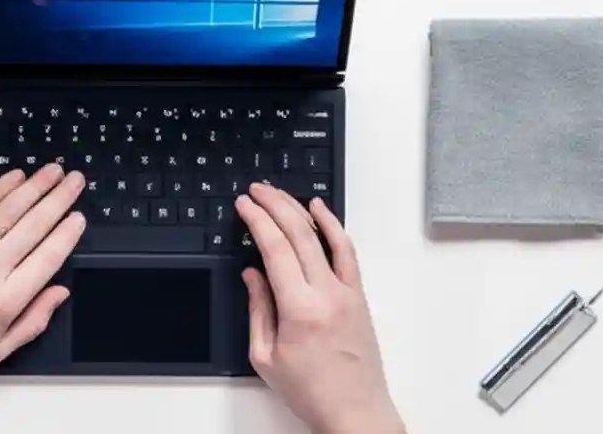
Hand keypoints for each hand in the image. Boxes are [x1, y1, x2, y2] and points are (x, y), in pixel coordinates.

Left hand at [0, 165, 85, 432]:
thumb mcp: (0, 349)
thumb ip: (36, 319)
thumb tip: (60, 292)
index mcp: (5, 302)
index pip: (47, 257)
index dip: (67, 234)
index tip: (79, 217)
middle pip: (32, 226)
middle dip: (58, 199)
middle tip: (74, 181)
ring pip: (6, 212)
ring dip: (33, 187)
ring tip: (52, 171)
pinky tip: (13, 179)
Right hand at [236, 184, 404, 433]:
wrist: (355, 412)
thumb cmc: (311, 392)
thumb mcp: (265, 356)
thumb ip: (258, 309)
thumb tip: (252, 274)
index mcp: (299, 309)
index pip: (274, 248)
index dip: (257, 220)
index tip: (244, 205)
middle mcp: (326, 294)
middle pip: (298, 234)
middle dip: (274, 205)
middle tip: (256, 190)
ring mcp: (347, 292)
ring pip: (324, 236)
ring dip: (300, 209)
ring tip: (281, 193)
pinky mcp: (359, 297)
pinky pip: (347, 252)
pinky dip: (333, 227)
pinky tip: (320, 211)